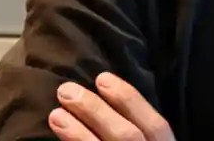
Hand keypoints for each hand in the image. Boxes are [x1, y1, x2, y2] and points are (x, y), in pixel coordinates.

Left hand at [49, 72, 174, 140]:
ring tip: (56, 114)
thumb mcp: (150, 139)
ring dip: (77, 133)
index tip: (102, 78)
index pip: (157, 126)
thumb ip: (141, 126)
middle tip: (67, 90)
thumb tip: (107, 90)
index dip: (130, 101)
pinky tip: (58, 137)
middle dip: (97, 112)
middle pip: (128, 137)